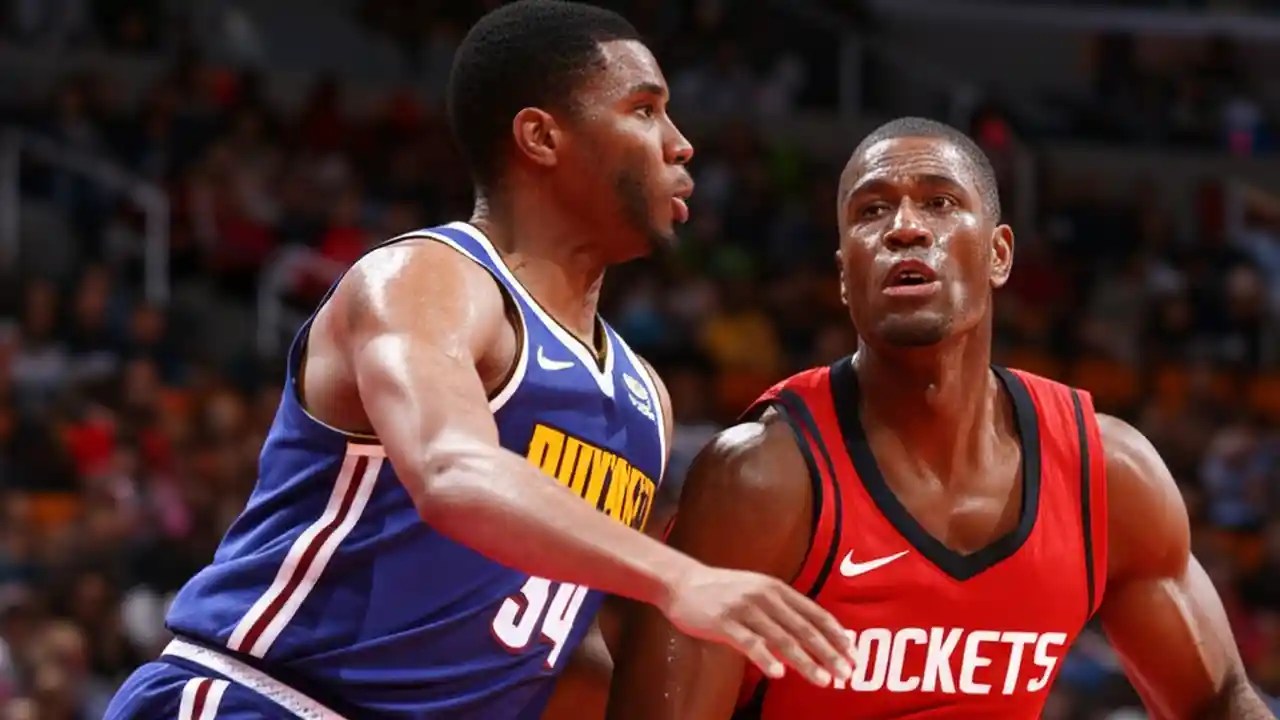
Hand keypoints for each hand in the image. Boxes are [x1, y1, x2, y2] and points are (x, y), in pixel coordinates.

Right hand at [658, 563, 853, 686]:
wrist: (682, 582)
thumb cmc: (722, 591)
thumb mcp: (756, 594)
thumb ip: (781, 614)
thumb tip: (808, 642)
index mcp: (777, 589)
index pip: (815, 614)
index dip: (836, 635)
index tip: (853, 654)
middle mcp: (765, 596)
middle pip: (804, 629)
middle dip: (829, 653)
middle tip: (847, 674)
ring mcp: (745, 609)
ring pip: (782, 638)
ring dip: (805, 662)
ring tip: (823, 680)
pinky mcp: (724, 622)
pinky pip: (749, 643)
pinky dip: (766, 658)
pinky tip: (779, 674)